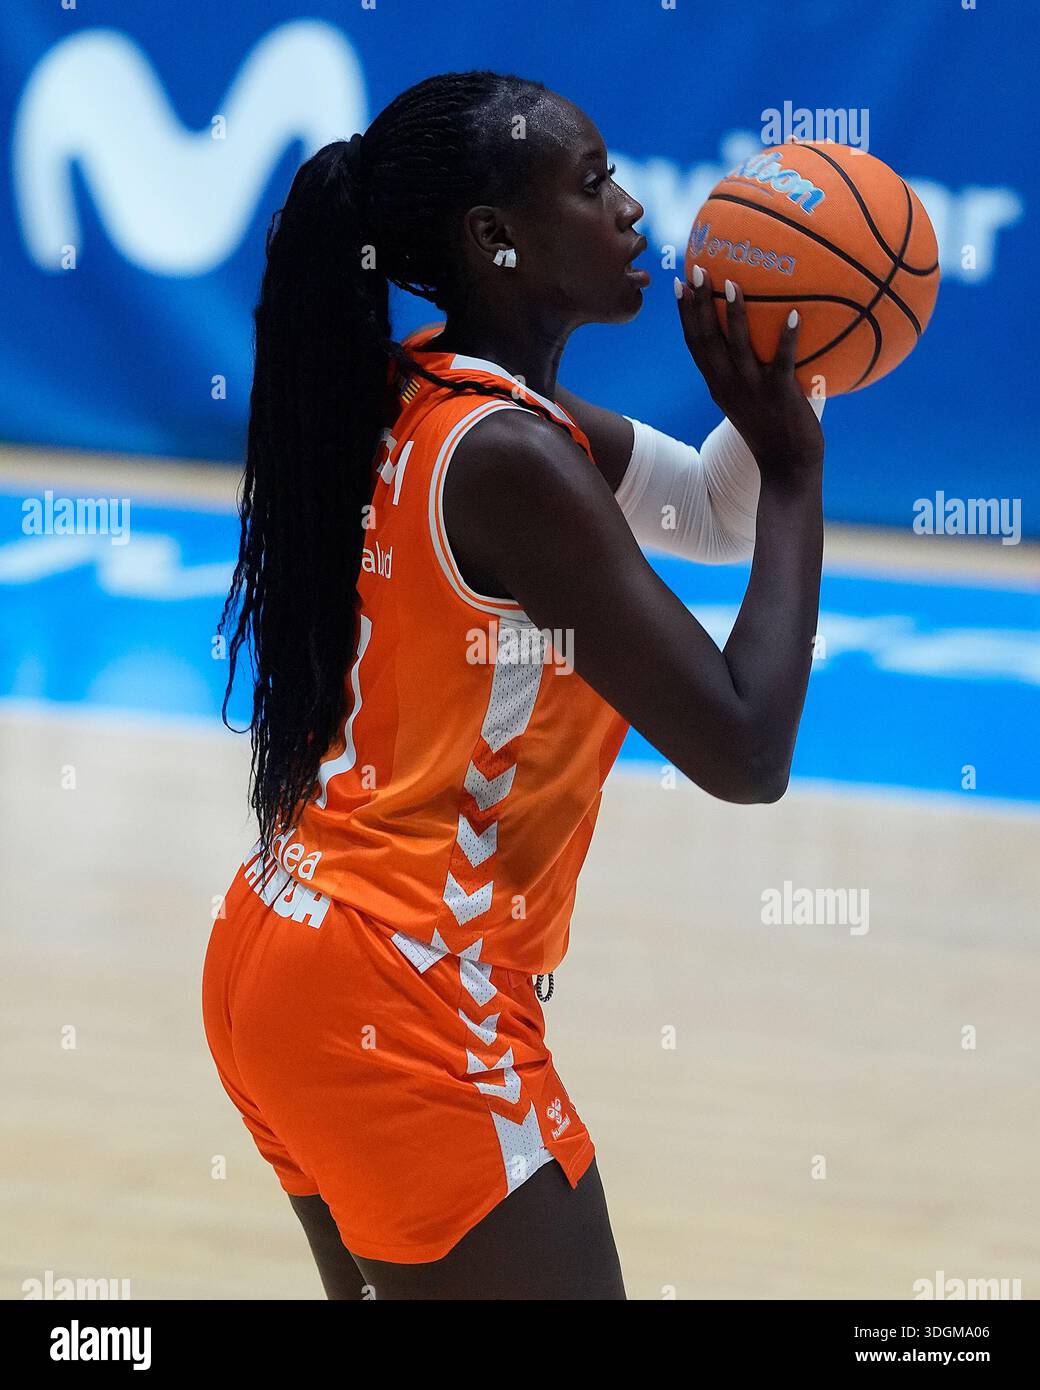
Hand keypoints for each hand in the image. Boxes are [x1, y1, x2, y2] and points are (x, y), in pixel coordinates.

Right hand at [675, 268, 823, 488]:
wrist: (786, 467)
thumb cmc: (773, 430)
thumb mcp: (749, 400)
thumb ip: (747, 373)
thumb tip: (759, 338)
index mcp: (718, 386)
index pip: (694, 345)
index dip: (685, 314)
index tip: (679, 284)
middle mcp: (728, 386)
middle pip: (707, 340)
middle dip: (699, 304)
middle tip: (697, 270)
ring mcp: (752, 391)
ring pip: (738, 347)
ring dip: (735, 313)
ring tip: (733, 282)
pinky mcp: (780, 396)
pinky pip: (782, 361)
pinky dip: (787, 337)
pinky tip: (794, 313)